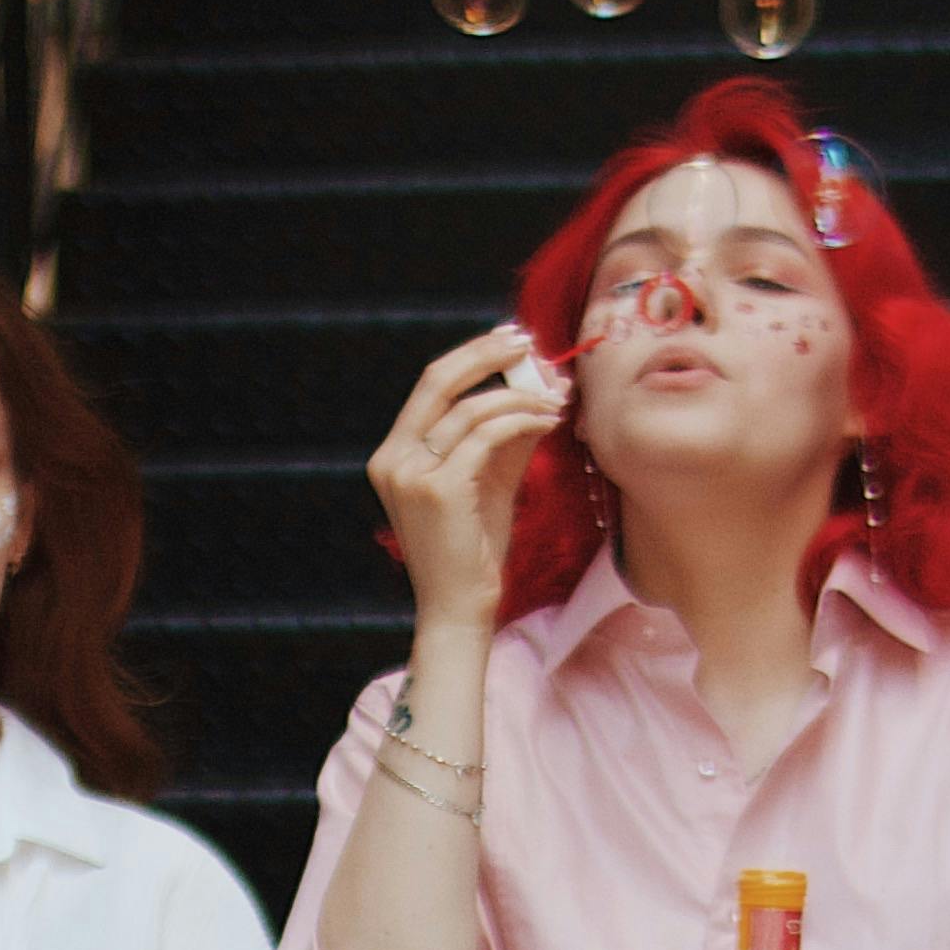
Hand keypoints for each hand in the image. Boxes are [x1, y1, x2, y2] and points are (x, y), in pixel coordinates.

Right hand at [367, 323, 564, 633]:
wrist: (460, 609)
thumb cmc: (475, 550)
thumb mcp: (492, 481)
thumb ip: (508, 434)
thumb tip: (544, 385)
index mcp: (394, 454)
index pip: (432, 386)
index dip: (473, 356)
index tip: (511, 341)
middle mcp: (393, 459)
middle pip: (439, 380)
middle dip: (487, 353)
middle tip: (529, 342)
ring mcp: (409, 474)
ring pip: (471, 408)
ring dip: (520, 396)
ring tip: (555, 399)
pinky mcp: (437, 489)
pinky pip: (486, 436)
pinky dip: (522, 420)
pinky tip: (548, 421)